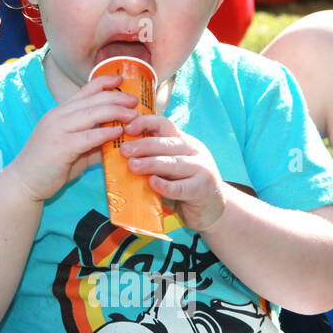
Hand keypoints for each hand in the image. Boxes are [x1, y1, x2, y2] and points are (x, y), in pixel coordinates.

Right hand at [5, 75, 137, 201]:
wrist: (24, 183)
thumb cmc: (49, 167)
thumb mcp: (74, 151)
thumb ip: (94, 144)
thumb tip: (117, 141)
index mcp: (59, 114)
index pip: (83, 91)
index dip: (102, 83)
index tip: (120, 80)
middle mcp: (57, 117)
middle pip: (91, 100)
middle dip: (116, 98)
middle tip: (135, 100)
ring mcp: (57, 130)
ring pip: (91, 114)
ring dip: (115, 112)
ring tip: (133, 115)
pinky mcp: (60, 147)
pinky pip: (88, 136)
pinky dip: (105, 133)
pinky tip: (118, 133)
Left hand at [121, 115, 227, 231]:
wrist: (213, 208)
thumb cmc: (183, 184)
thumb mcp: (169, 167)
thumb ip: (151, 158)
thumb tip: (118, 154)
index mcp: (182, 141)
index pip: (164, 124)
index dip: (145, 123)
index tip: (127, 129)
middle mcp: (193, 151)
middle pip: (167, 143)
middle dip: (143, 145)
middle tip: (124, 150)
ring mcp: (201, 169)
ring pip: (174, 163)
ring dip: (151, 163)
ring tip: (132, 165)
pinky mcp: (202, 189)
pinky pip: (181, 187)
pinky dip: (166, 185)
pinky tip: (153, 183)